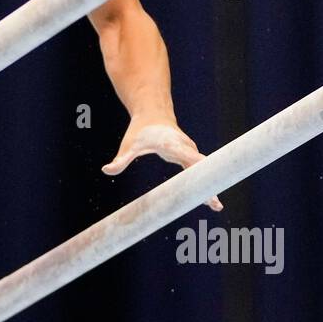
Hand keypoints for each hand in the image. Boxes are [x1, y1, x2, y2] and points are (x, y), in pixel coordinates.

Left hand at [101, 119, 222, 211]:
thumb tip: (106, 170)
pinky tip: (209, 200)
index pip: (190, 159)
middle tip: (216, 205)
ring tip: (216, 207)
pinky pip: (199, 172)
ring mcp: (189, 152)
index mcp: (172, 144)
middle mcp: (185, 147)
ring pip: (203, 171)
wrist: (153, 114)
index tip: (206, 184)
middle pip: (200, 169)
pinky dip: (204, 184)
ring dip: (209, 187)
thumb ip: (121, 159)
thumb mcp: (129, 144)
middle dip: (208, 186)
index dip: (199, 173)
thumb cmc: (140, 130)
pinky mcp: (189, 156)